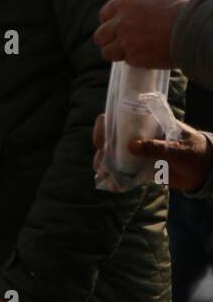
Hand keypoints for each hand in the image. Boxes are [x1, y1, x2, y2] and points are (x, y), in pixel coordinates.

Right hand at [92, 112, 212, 192]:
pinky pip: (125, 171)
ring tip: (103, 174)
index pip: (120, 117)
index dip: (106, 125)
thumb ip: (156, 146)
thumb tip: (130, 146)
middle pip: (113, 137)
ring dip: (106, 164)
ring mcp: (140, 152)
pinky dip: (117, 178)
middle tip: (100, 161)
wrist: (207, 172)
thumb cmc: (196, 151)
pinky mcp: (142, 167)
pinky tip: (111, 184)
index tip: (101, 139)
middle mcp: (139, 135)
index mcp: (148, 123)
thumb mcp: (178, 148)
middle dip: (102, 149)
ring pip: (115, 155)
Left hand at [94, 0, 188, 68]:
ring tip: (130, 52)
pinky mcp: (134, 57)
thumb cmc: (180, 12)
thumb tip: (129, 16)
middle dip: (108, 40)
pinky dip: (135, 60)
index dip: (109, 23)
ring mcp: (126, 41)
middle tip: (118, 43)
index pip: (104, 15)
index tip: (115, 28)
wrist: (192, 28)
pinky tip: (147, 56)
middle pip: (100, 35)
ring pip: (107, 52)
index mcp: (125, 3)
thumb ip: (135, 9)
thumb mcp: (154, 1)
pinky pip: (127, 61)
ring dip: (117, 53)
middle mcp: (121, 22)